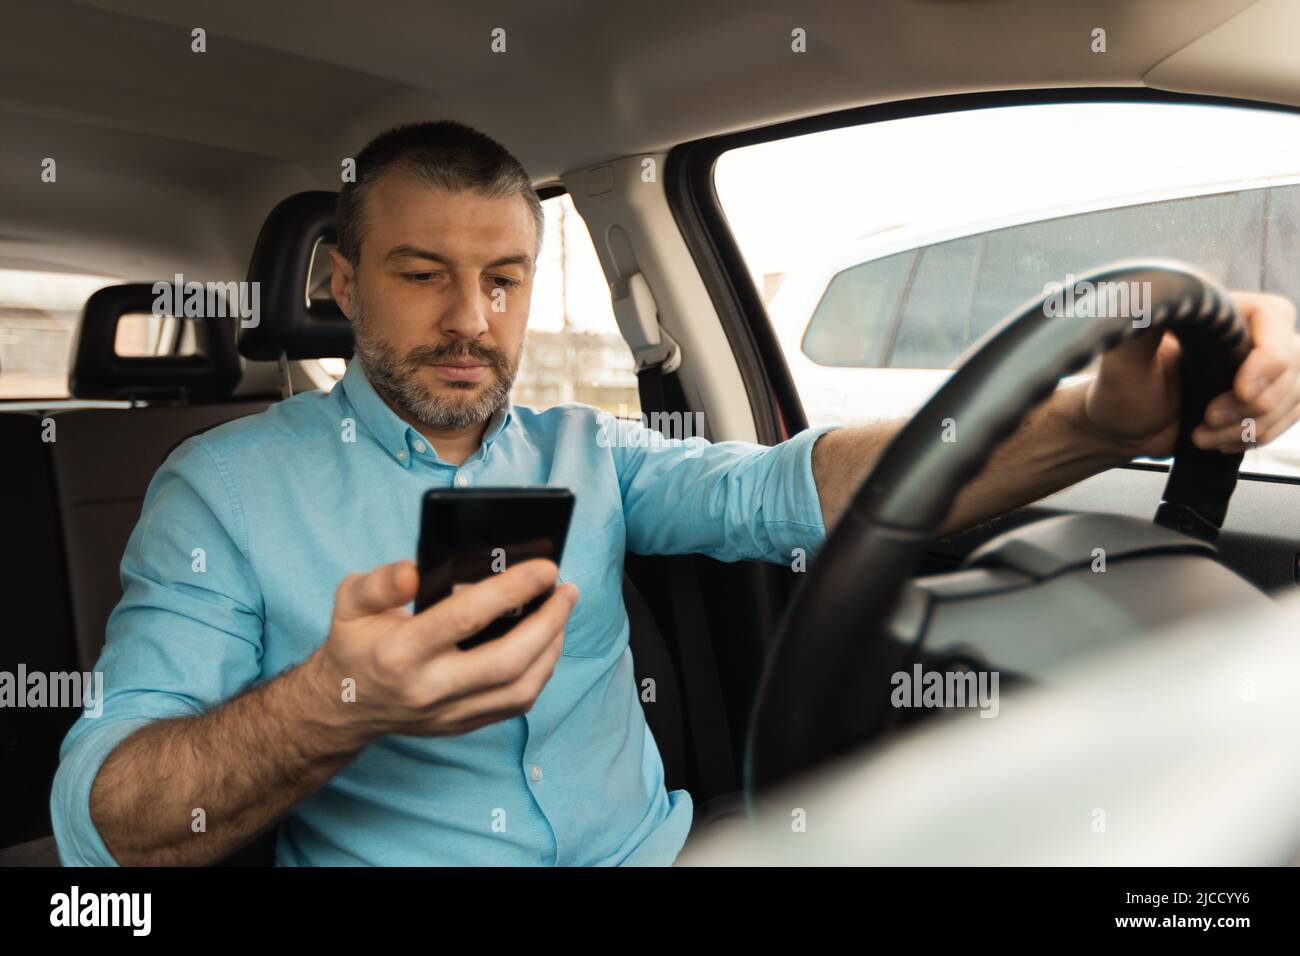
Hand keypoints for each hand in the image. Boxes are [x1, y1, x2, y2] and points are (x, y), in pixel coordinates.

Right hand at [309, 557, 577, 741]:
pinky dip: (541, 672)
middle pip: (508, 660)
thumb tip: (416, 570)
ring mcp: (449, 713)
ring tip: (561, 613)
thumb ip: (381, 582)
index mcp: (400, 652)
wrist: (343, 705)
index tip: (546, 568)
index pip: (467, 618)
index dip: (512, 589)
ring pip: (521, 689)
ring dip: (552, 648)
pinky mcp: (463, 725)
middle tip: (567, 590)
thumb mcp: (350, 601)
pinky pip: (516, 704)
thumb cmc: (355, 643)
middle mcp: (429, 688)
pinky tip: (547, 643)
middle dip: (549, 622)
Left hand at [1081, 291, 1299, 457]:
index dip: (1270, 356)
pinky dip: (1255, 436)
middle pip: (1291, 363)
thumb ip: (1139, 329)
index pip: (1275, 316)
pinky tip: (1217, 440)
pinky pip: (1286, 417)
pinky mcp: (1260, 400)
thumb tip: (1150, 295)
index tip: (1241, 389)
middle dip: (1254, 402)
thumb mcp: (1123, 361)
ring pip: (1293, 395)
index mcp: (1217, 314)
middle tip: (1208, 417)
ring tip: (1203, 434)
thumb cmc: (1119, 391)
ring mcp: (1258, 369)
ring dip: (1252, 425)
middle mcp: (1244, 336)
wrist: (1122, 430)